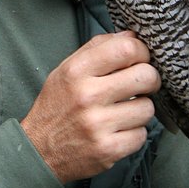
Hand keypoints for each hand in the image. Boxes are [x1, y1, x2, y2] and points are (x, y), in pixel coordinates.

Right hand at [21, 31, 159, 183]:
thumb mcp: (67, 70)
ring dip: (140, 110)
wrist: (38, 151)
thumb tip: (132, 36)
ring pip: (147, 108)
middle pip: (145, 76)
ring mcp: (98, 125)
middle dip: (150, 80)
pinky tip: (118, 131)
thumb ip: (98, 49)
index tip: (141, 59)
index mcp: (76, 71)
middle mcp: (87, 96)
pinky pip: (141, 135)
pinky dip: (134, 133)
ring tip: (124, 112)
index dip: (142, 52)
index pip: (126, 49)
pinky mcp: (107, 150)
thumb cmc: (57, 106)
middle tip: (143, 85)